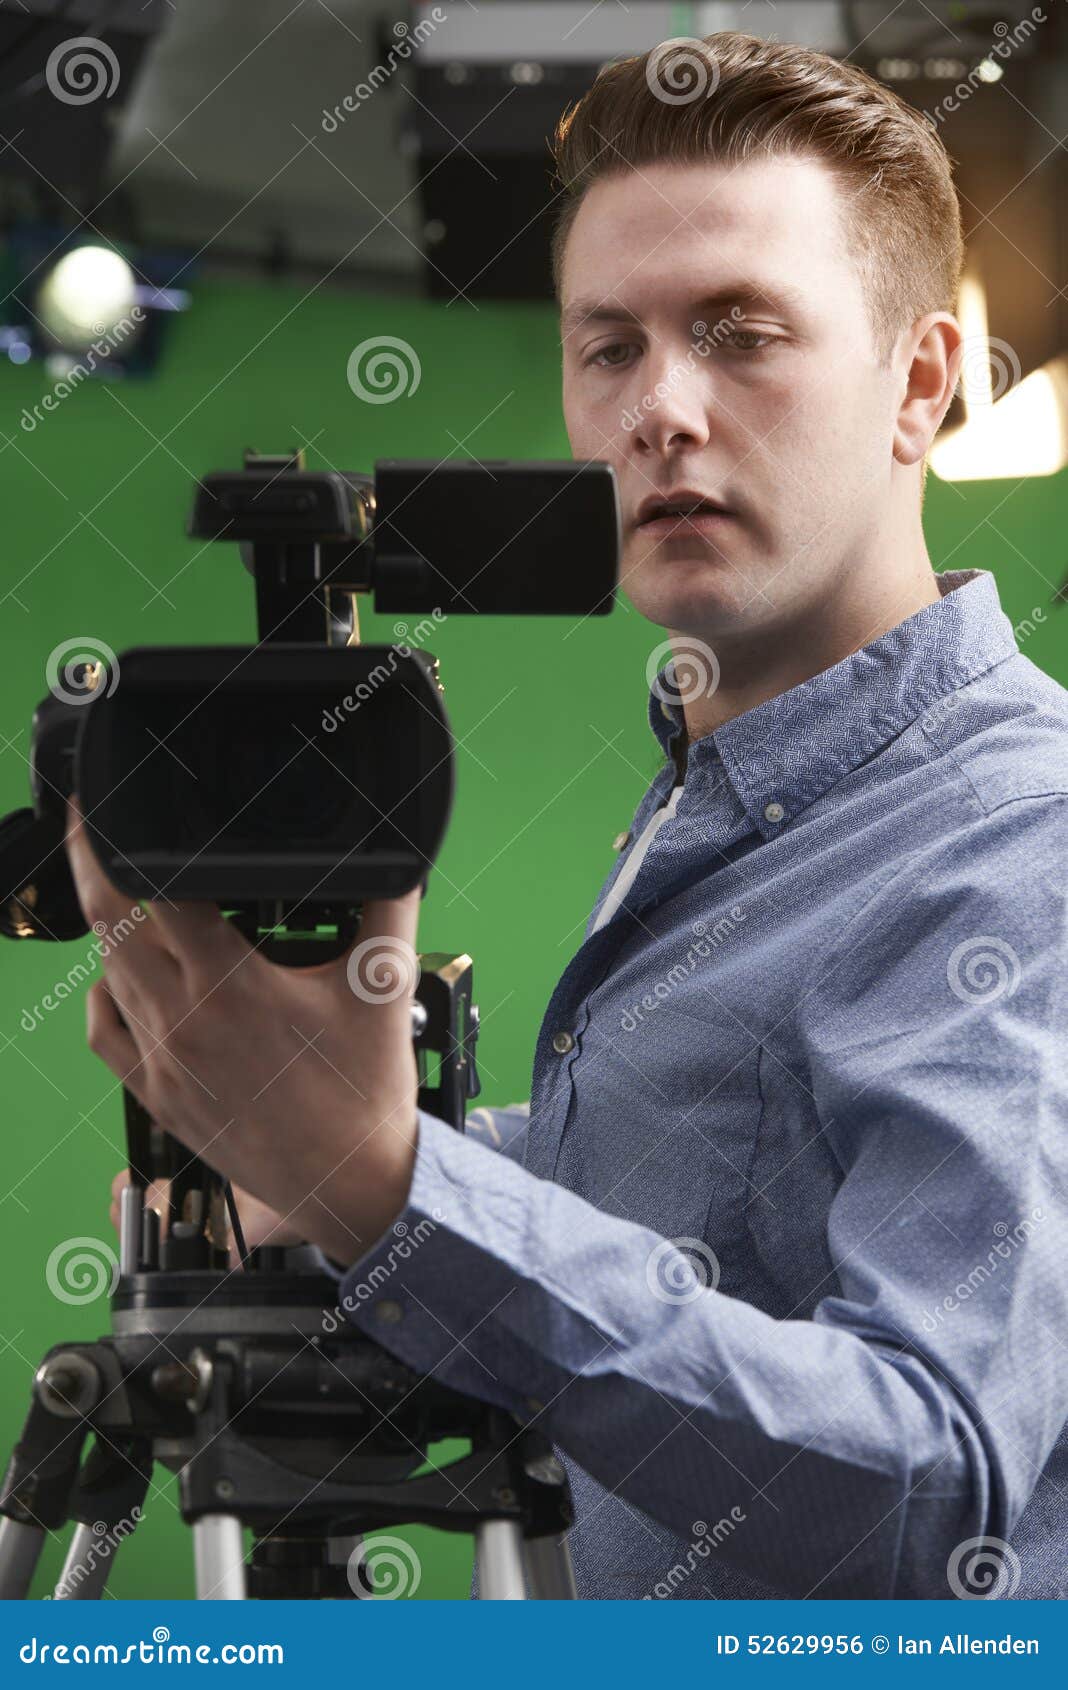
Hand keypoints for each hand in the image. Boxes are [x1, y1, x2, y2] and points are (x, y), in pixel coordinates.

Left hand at [67, 796, 421, 1265]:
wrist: (353, 1184)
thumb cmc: (366, 1095)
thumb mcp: (383, 983)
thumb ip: (387, 901)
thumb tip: (395, 849)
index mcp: (230, 985)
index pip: (152, 891)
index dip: (123, 836)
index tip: (115, 805)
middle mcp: (182, 1021)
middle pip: (109, 921)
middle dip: (96, 861)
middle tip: (98, 824)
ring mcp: (161, 1062)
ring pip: (106, 971)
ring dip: (110, 923)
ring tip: (127, 888)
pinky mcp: (157, 1095)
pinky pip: (105, 1031)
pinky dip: (106, 991)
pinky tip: (128, 974)